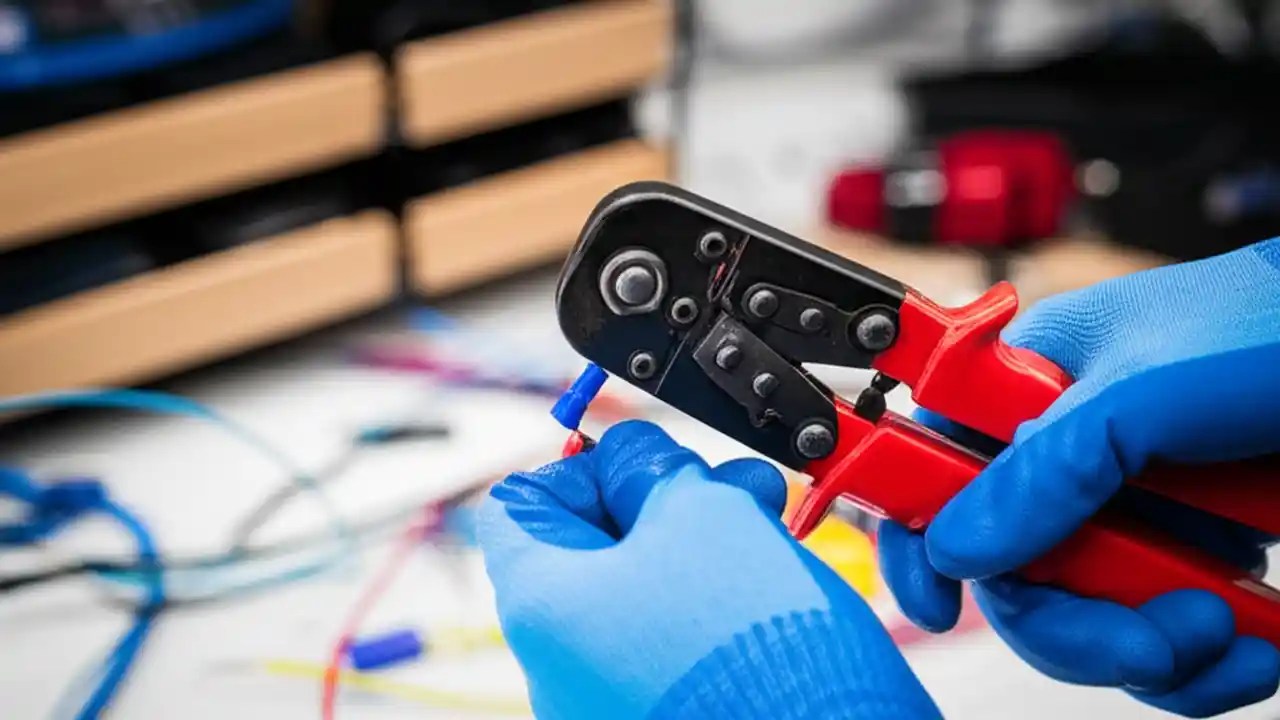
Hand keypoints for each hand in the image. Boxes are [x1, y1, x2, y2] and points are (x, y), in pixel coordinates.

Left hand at [479, 420, 940, 719]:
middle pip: (593, 549)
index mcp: (543, 607)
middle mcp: (562, 669)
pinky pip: (674, 650)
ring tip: (773, 530)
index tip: (650, 460)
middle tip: (732, 487)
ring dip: (704, 549)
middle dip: (667, 501)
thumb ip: (653, 470)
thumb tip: (635, 458)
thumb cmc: (759, 660)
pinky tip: (773, 589)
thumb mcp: (704, 515)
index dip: (587, 465)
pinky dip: (717, 610)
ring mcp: (613, 707)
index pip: (522, 505)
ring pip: (645, 599)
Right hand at [879, 239, 1279, 715]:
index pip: (930, 465)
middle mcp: (1067, 451)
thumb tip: (958, 546)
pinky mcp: (1187, 551)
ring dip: (1151, 650)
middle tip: (1138, 643)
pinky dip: (1203, 661)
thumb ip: (1043, 470)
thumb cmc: (1275, 322)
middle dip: (1072, 623)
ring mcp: (1127, 505)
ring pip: (1084, 615)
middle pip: (1010, 568)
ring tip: (1219, 627)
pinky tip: (1251, 640)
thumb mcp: (1146, 391)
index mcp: (1026, 384)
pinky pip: (1157, 634)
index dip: (920, 536)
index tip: (938, 603)